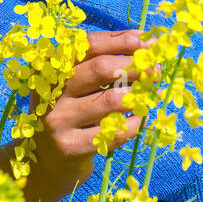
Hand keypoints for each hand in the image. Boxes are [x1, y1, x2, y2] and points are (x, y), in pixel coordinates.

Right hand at [20, 29, 152, 201]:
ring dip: (138, 94)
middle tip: (154, 69)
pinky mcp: (71, 147)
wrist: (47, 161)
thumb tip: (146, 47)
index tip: (149, 41)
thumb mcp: (76, 85)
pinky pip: (115, 131)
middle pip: (100, 69)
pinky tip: (141, 117)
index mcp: (51, 67)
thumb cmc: (71, 113)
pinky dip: (136, 122)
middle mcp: (50, 90)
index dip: (123, 40)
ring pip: (111, 100)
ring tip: (151, 93)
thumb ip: (102, 64)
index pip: (90, 44)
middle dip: (135, 65)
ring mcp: (59, 120)